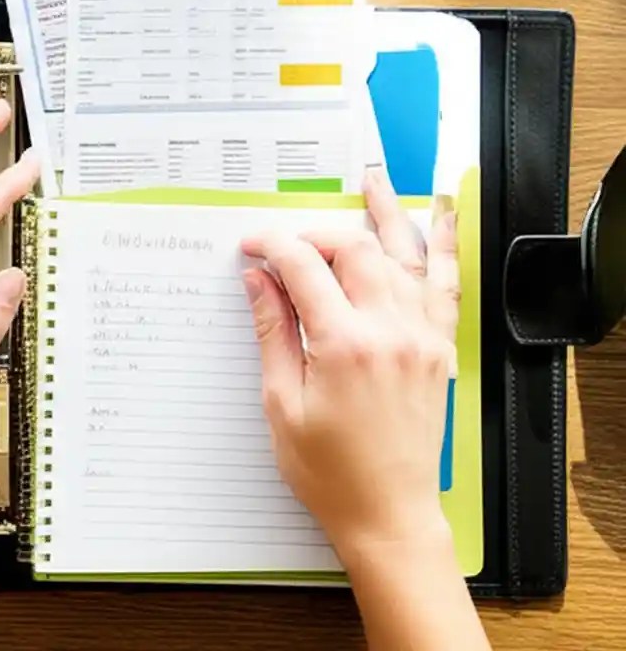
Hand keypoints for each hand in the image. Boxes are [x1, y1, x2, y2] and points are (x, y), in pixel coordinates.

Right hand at [241, 172, 459, 560]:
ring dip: (383, 216)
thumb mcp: (282, 404)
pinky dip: (442, 246)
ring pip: (404, 255)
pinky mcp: (438, 349)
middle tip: (288, 241)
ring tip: (372, 181)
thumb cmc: (330, 472)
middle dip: (317, 233)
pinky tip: (440, 216)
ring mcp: (421, 337)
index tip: (250, 247)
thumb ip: (274, 333)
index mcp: (344, 346)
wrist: (388, 512)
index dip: (271, 247)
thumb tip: (259, 282)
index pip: (303, 269)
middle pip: (354, 250)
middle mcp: (390, 331)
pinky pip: (444, 284)